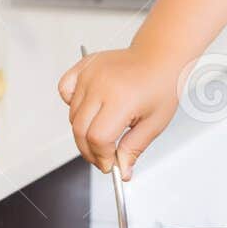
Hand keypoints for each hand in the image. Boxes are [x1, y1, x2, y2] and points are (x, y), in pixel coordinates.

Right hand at [57, 48, 176, 177]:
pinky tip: (89, 109)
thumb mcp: (154, 123)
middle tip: (104, 157)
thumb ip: (134, 149)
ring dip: (83, 131)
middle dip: (90, 151)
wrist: (160, 56)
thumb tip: (122, 172)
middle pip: (80, 130)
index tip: (111, 164)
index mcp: (121, 99)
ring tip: (105, 130)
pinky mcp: (84, 66)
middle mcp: (100, 85)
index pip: (98, 138)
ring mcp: (89, 74)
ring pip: (73, 115)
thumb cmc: (161, 85)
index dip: (102, 157)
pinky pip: (65, 89)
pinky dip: (71, 104)